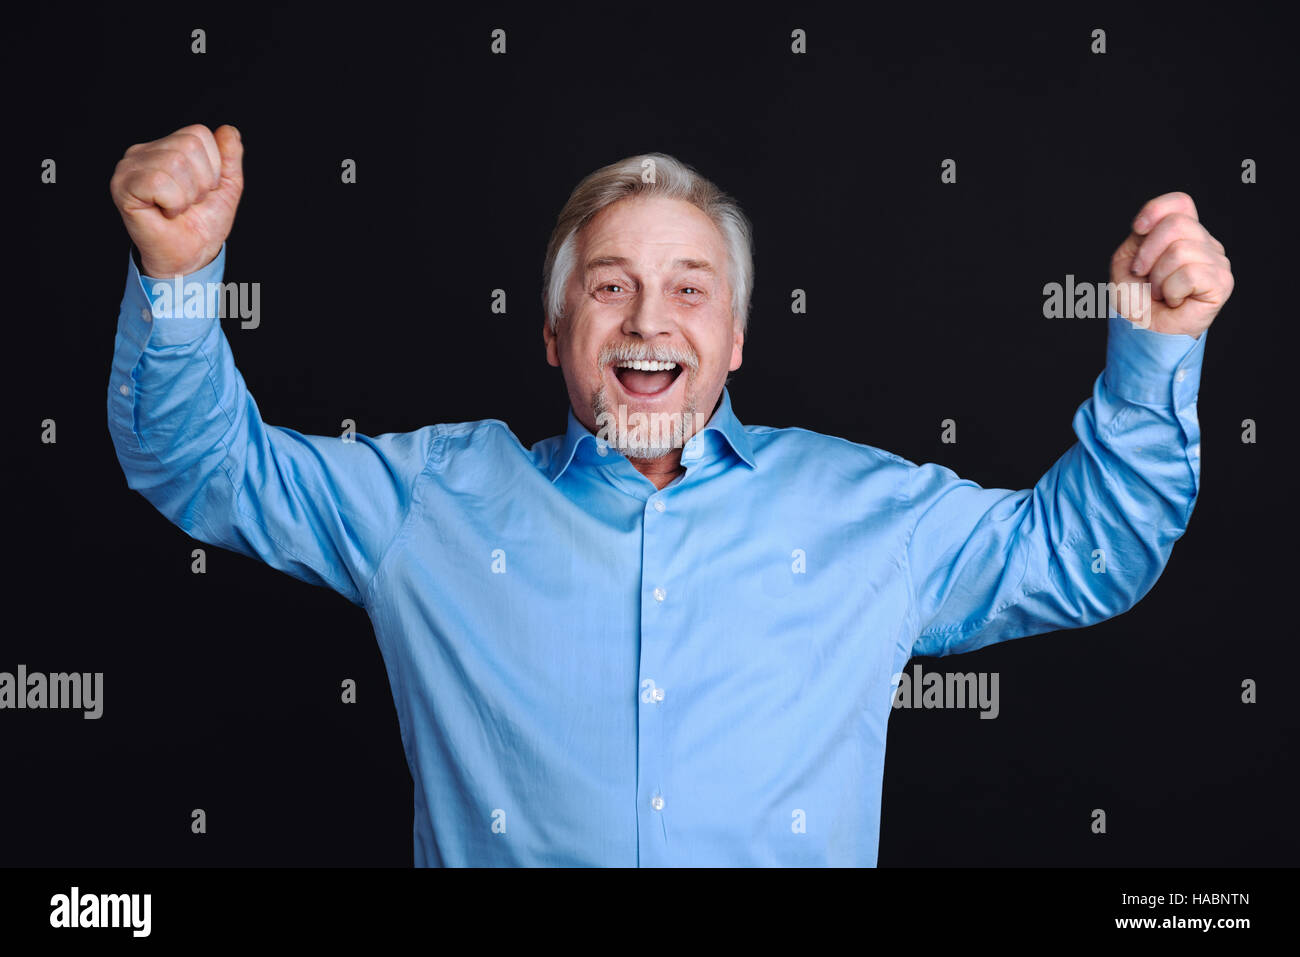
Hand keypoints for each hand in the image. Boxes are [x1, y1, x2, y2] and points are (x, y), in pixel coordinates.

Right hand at [109, 123, 244, 277]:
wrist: (191, 256)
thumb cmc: (202, 224)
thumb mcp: (226, 187)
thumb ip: (230, 158)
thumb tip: (228, 130)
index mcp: (166, 147)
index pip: (199, 134)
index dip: (212, 167)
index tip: (202, 190)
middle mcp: (143, 152)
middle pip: (189, 145)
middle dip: (201, 182)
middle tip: (189, 202)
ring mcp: (129, 167)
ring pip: (175, 162)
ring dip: (187, 195)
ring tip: (177, 208)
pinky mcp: (122, 186)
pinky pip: (159, 181)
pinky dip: (173, 202)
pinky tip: (166, 212)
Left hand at [1108, 192, 1231, 337]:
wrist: (1141, 331)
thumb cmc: (1135, 298)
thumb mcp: (1127, 260)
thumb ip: (1142, 236)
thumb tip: (1154, 223)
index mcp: (1183, 235)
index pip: (1180, 202)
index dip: (1156, 210)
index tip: (1137, 229)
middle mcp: (1204, 244)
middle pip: (1177, 224)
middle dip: (1147, 253)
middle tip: (1144, 276)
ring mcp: (1216, 262)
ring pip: (1180, 251)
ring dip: (1158, 278)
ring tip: (1160, 293)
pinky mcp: (1221, 283)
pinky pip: (1189, 274)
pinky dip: (1171, 291)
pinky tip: (1174, 300)